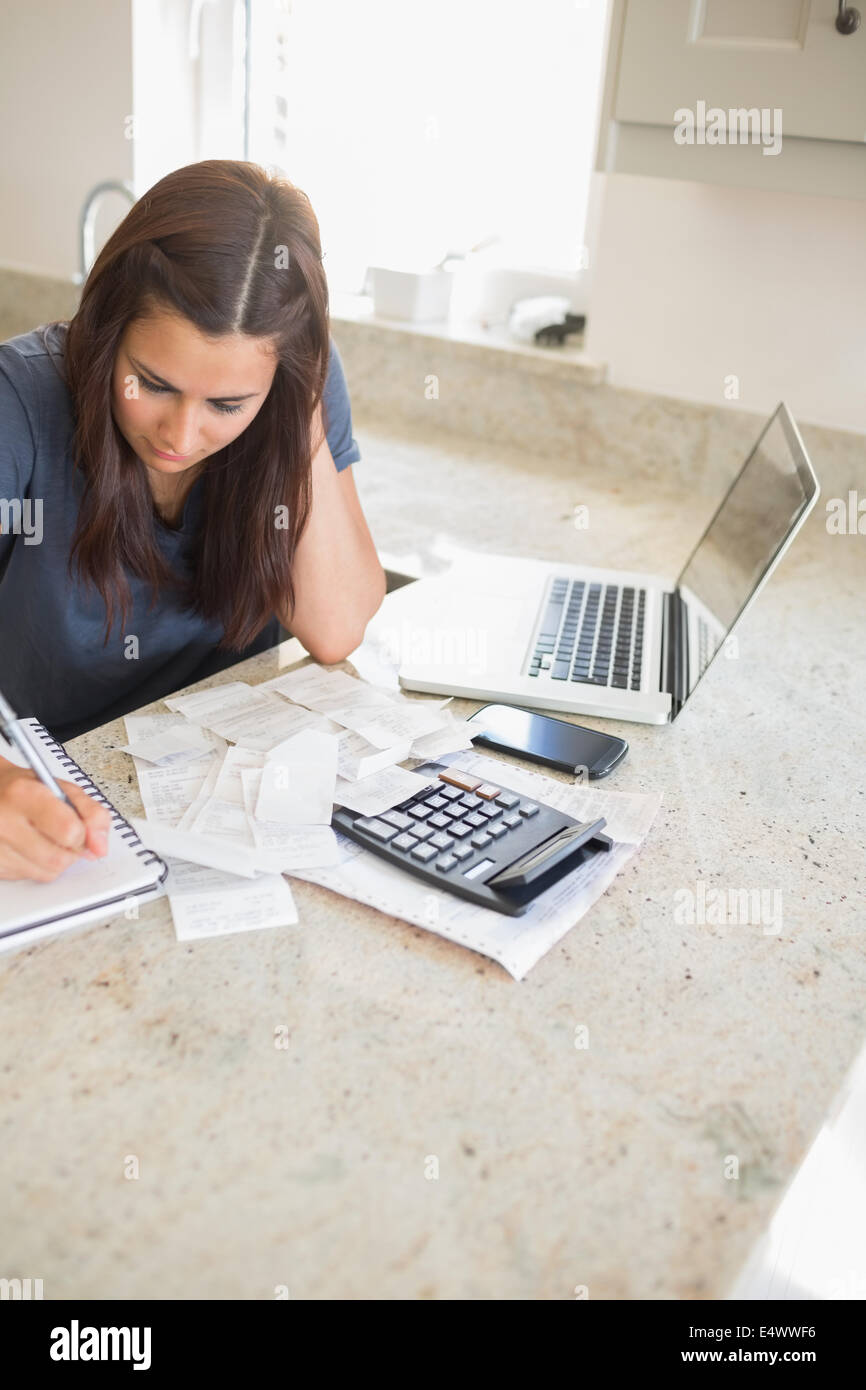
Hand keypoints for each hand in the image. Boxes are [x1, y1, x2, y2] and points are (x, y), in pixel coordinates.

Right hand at [0, 758, 112, 882]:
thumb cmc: (25, 790)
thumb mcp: (62, 789)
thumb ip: (91, 813)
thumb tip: (100, 846)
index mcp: (24, 795)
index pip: (68, 831)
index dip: (82, 834)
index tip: (79, 828)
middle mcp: (5, 822)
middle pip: (59, 859)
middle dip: (71, 850)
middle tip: (62, 834)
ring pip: (47, 873)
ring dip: (55, 860)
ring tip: (43, 838)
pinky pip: (31, 877)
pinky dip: (37, 866)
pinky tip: (28, 847)